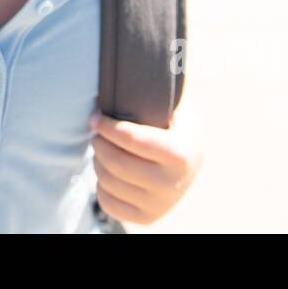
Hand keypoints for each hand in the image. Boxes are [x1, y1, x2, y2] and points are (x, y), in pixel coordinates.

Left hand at [88, 100, 202, 227]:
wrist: (192, 164)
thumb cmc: (176, 127)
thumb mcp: (177, 109)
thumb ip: (157, 95)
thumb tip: (134, 70)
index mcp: (180, 155)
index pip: (132, 139)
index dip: (107, 126)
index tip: (95, 117)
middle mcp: (172, 184)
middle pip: (116, 162)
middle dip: (99, 143)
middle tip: (97, 133)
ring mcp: (159, 205)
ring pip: (108, 182)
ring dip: (98, 162)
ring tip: (102, 148)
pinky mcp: (146, 218)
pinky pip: (108, 203)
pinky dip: (101, 185)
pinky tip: (108, 170)